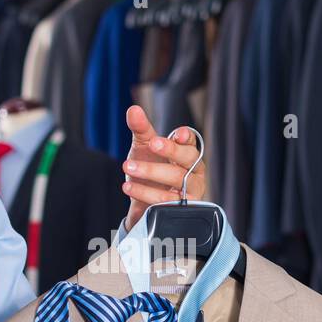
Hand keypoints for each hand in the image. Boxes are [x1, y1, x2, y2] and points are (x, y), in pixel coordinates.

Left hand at [121, 105, 206, 231]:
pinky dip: (146, 193)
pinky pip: (167, 201)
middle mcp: (193, 172)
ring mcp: (190, 192)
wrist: (142, 206)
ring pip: (177, 180)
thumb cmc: (149, 174)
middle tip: (151, 144)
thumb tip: (133, 110)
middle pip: (189, 158)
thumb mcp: (143, 148)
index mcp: (187, 154)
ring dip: (151, 172)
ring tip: (128, 167)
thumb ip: (141, 129)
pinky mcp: (180, 210)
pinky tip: (129, 187)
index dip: (186, 137)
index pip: (191, 141)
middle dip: (170, 150)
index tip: (177, 134)